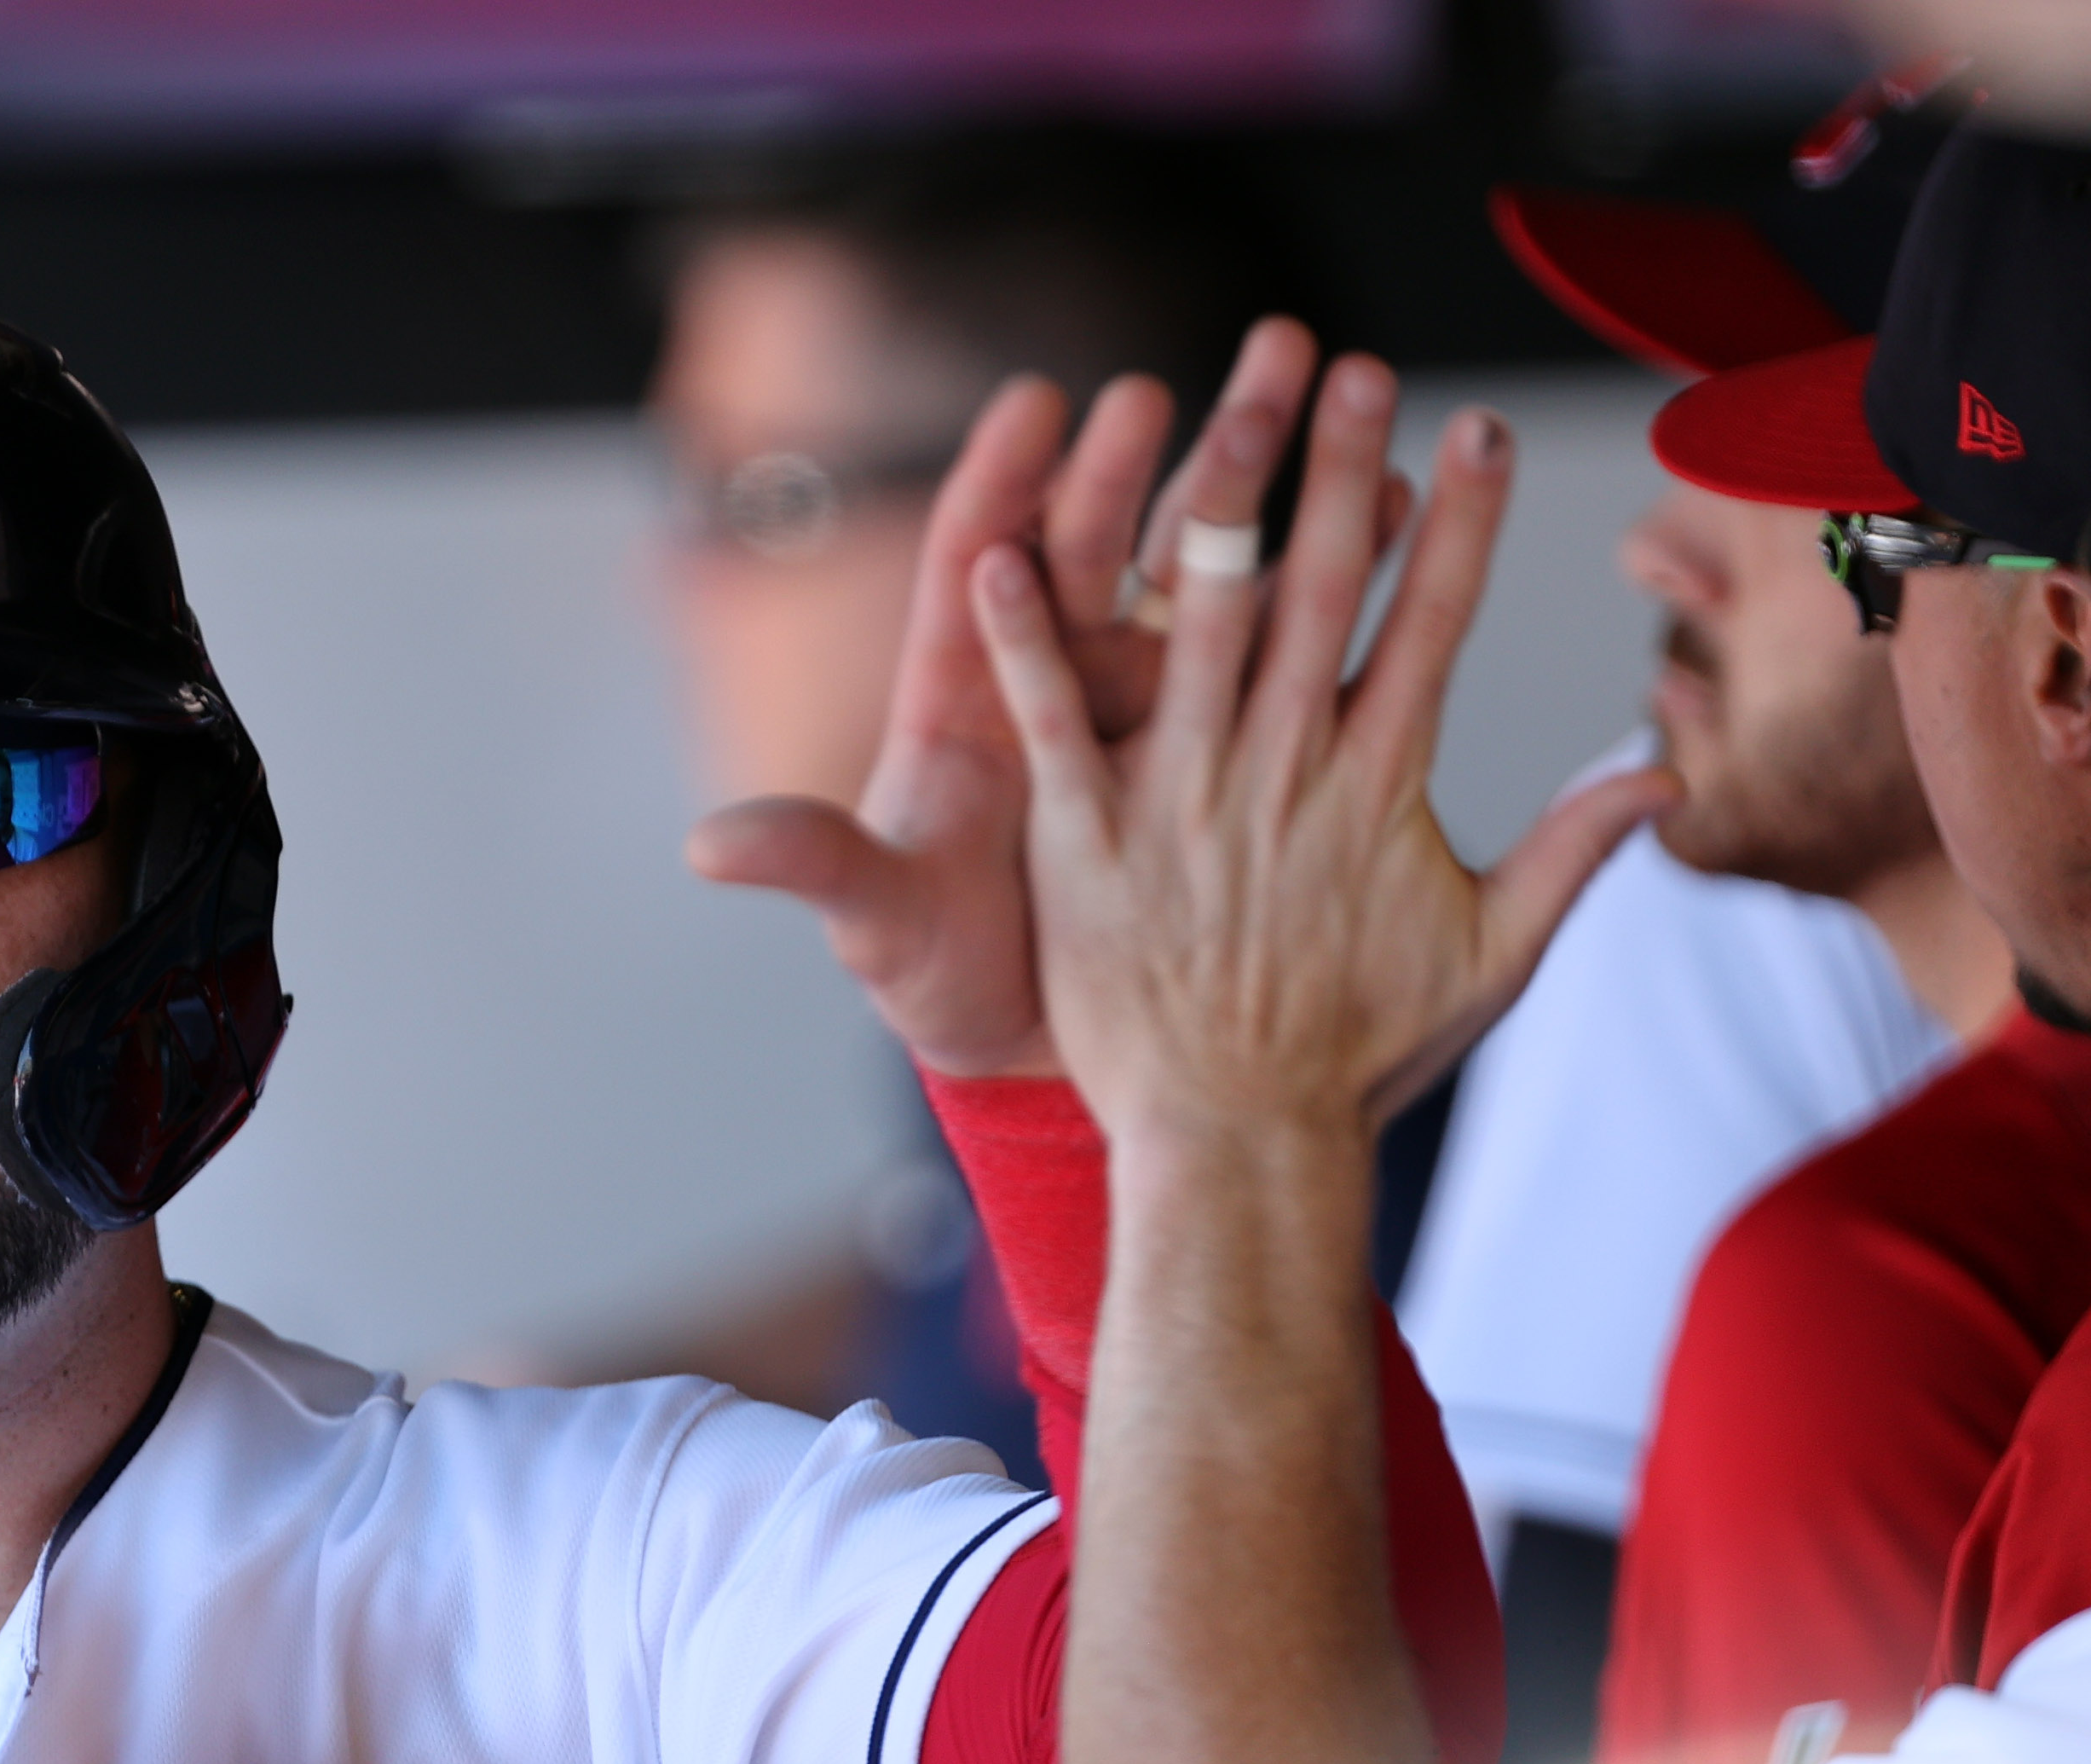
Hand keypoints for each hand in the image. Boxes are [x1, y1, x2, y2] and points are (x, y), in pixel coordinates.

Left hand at [687, 321, 1331, 1077]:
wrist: (1040, 1059)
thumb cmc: (943, 978)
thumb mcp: (880, 927)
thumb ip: (813, 866)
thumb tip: (706, 845)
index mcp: (961, 703)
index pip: (972, 563)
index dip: (998, 483)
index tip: (1037, 402)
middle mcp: (1052, 677)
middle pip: (1086, 542)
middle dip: (1131, 458)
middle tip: (1178, 380)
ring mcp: (1139, 701)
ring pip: (1190, 565)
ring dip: (1243, 477)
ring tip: (1301, 377)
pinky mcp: (1214, 739)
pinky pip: (1274, 641)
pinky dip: (1325, 571)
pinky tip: (1385, 495)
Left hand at [978, 352, 1673, 1145]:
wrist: (1241, 1144)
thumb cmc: (1361, 1054)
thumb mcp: (1485, 957)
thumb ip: (1571, 857)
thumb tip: (1664, 780)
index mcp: (1375, 792)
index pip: (1427, 627)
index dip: (1455, 525)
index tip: (1476, 431)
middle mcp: (1282, 777)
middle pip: (1315, 595)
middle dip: (1337, 473)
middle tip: (1349, 364)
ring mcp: (1181, 804)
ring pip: (1191, 627)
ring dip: (1204, 508)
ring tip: (1212, 402)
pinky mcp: (1086, 844)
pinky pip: (1049, 723)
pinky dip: (1022, 641)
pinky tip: (1000, 551)